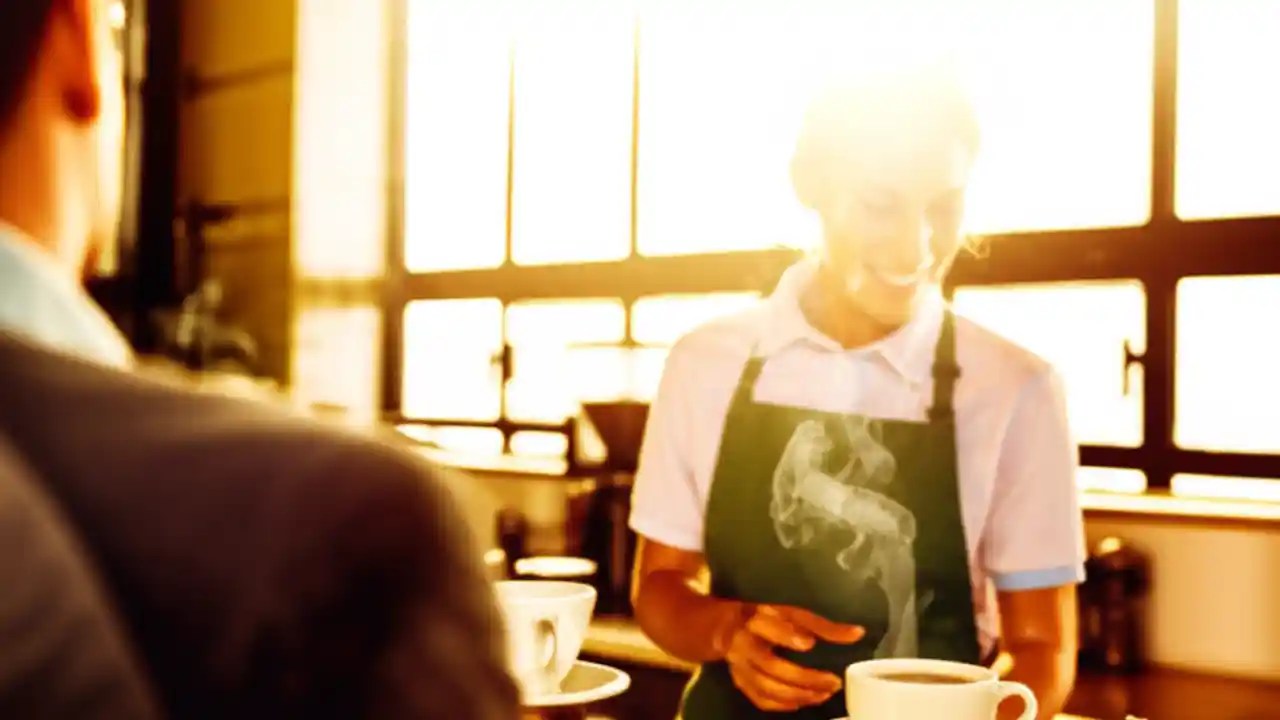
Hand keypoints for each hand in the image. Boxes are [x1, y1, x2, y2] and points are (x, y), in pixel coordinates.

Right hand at [718, 603, 864, 711]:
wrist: (727, 629)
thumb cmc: (768, 618)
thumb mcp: (793, 614)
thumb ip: (824, 626)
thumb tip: (859, 633)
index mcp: (756, 620)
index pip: (768, 628)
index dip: (786, 636)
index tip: (809, 644)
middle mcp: (744, 645)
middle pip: (772, 666)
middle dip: (804, 678)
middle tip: (833, 682)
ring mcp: (740, 667)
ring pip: (767, 687)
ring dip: (798, 694)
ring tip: (824, 694)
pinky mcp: (740, 682)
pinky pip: (761, 699)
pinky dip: (783, 704)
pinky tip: (804, 701)